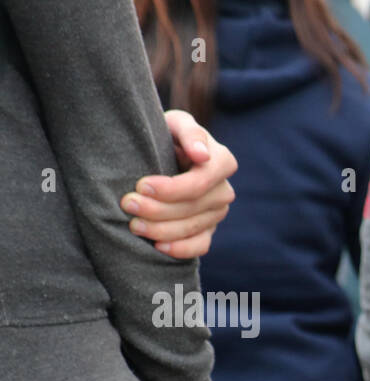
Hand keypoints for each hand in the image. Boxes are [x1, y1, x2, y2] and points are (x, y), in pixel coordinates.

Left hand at [121, 109, 237, 259]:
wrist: (161, 154)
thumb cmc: (167, 135)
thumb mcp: (176, 124)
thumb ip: (190, 133)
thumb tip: (202, 155)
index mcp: (222, 162)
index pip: (200, 182)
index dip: (171, 189)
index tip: (141, 186)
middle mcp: (223, 190)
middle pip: (194, 207)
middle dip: (158, 209)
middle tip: (127, 204)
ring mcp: (217, 213)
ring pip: (193, 228)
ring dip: (162, 230)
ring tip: (134, 225)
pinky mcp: (208, 230)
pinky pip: (200, 246)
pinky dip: (180, 249)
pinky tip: (158, 246)